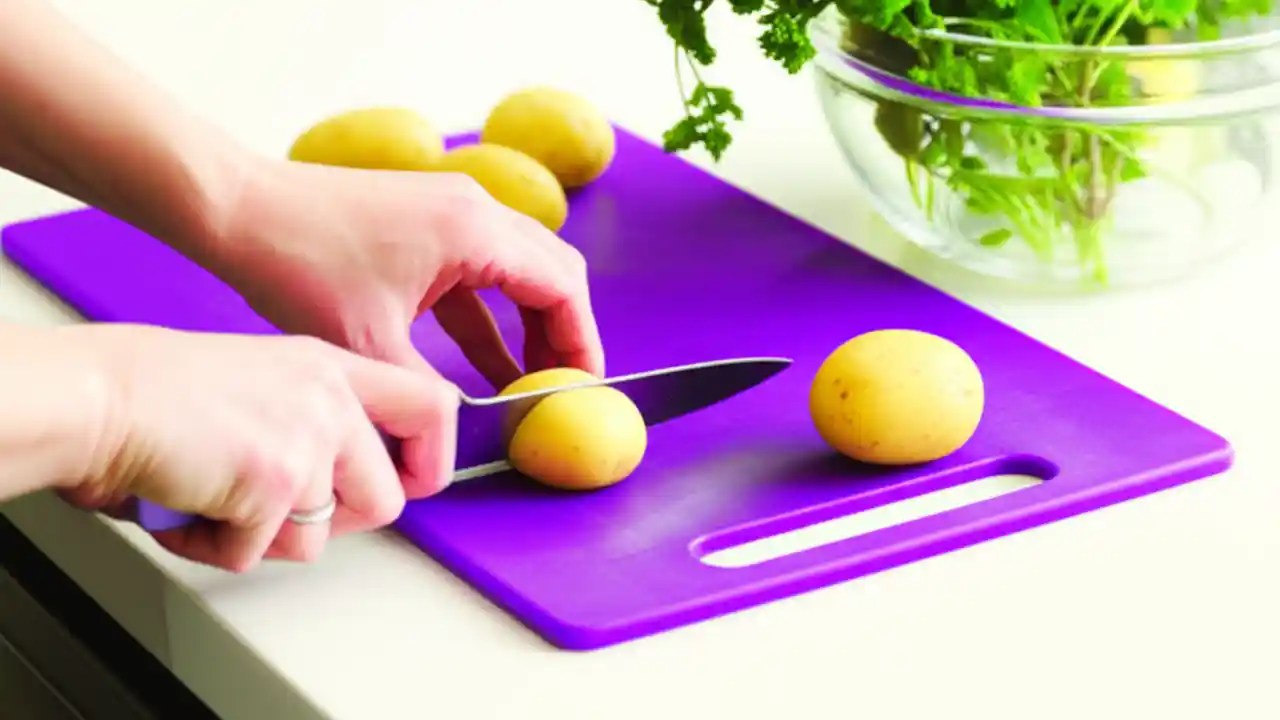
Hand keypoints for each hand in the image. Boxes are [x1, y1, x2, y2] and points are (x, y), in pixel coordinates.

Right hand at [60, 324, 457, 571]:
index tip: (407, 480)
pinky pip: (257, 554)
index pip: (432, 406)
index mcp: (331, 369)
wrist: (102, 396)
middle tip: (283, 509)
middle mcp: (330, 401)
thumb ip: (318, 418)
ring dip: (266, 537)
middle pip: (387, 500)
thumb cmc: (159, 390)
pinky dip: (216, 546)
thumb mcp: (266, 378)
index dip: (429, 460)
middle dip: (336, 523)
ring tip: (220, 498)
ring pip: (320, 539)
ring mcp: (307, 443)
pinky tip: (190, 505)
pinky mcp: (273, 486)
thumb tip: (344, 480)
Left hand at [206, 157, 605, 392]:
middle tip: (562, 391)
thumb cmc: (299, 262)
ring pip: (521, 271)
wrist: (239, 210)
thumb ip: (431, 392)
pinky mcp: (427, 221)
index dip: (581, 343)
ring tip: (530, 384)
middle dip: (564, 335)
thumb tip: (464, 433)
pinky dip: (492, 316)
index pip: (562, 287)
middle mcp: (475, 209)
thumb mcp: (372, 344)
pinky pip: (481, 272)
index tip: (582, 391)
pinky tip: (489, 364)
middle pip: (554, 272)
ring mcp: (451, 209)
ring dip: (530, 325)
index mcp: (475, 230)